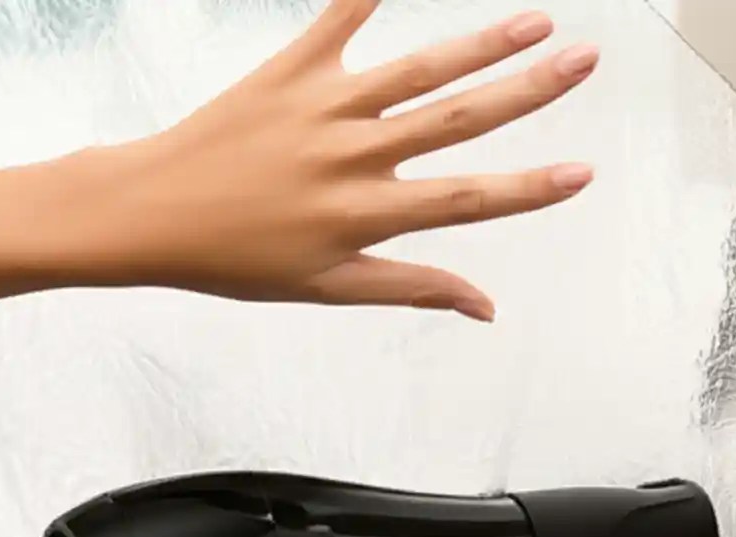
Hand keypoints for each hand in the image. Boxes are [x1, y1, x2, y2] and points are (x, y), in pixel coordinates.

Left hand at [65, 0, 598, 321]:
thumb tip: (485, 308)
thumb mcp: (326, 289)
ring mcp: (322, 108)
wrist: (149, 211)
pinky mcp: (288, 70)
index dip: (529, 189)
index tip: (583, 172)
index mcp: (365, 214)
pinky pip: (337, 18)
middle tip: (586, 60)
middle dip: (529, 90)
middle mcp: (353, 156)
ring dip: (481, 42)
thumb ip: (412, 288)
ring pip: (417, 71)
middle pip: (458, 118)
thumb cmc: (237, 258)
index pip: (466, 199)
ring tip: (536, 22)